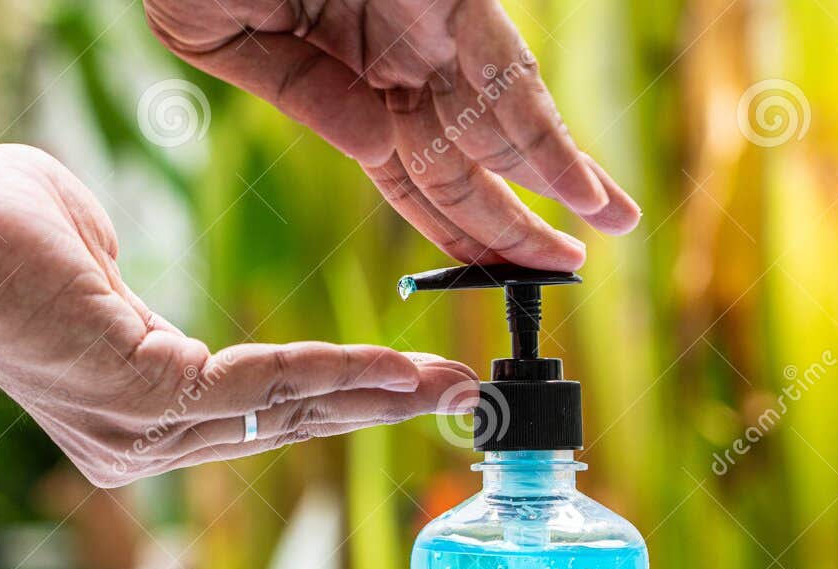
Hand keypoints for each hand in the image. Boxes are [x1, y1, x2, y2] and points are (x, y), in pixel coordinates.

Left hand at [0, 143, 477, 486]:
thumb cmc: (0, 228)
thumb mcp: (100, 276)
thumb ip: (142, 304)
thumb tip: (145, 295)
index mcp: (131, 419)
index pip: (253, 412)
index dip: (335, 398)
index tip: (406, 383)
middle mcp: (135, 448)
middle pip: (280, 425)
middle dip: (376, 411)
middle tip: (458, 398)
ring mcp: (136, 437)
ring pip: (279, 413)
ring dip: (371, 397)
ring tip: (447, 385)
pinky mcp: (139, 403)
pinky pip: (257, 386)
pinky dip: (328, 372)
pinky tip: (389, 367)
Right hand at [144, 0, 639, 269]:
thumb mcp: (225, 38)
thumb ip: (303, 98)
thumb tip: (378, 149)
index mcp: (344, 81)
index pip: (409, 175)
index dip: (453, 231)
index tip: (490, 273)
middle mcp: (398, 62)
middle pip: (470, 163)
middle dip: (517, 220)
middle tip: (563, 268)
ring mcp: (429, 33)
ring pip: (504, 131)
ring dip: (562, 182)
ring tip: (612, 225)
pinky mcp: (456, 5)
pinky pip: (508, 84)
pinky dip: (548, 146)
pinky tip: (585, 198)